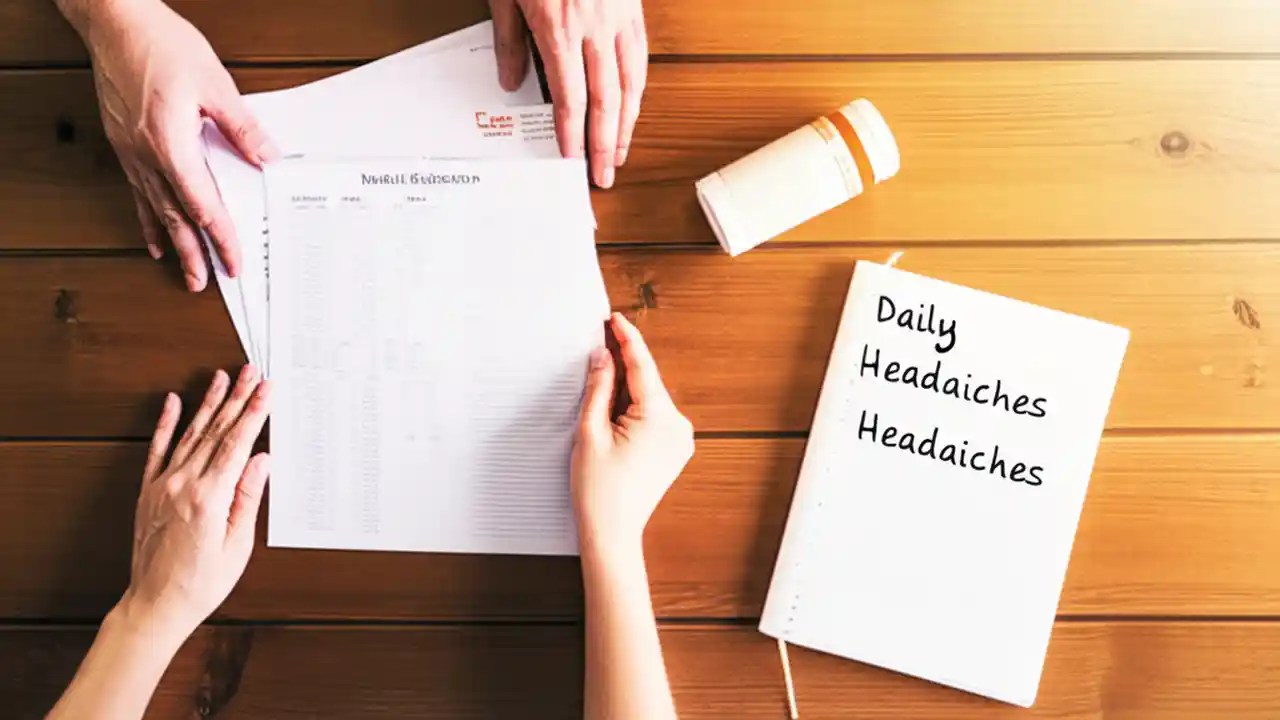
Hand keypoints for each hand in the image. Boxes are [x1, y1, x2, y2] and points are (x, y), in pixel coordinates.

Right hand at [73, 0, 276, 289]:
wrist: (116, 21)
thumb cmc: (161, 44)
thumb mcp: (215, 84)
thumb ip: (242, 127)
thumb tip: (267, 158)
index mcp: (171, 145)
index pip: (203, 206)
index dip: (222, 238)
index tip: (236, 262)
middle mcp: (146, 155)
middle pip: (174, 216)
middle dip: (193, 253)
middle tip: (205, 283)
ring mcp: (131, 151)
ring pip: (153, 208)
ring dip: (171, 242)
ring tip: (182, 270)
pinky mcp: (124, 142)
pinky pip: (137, 190)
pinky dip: (147, 216)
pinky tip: (151, 235)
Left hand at [120, 366, 270, 640]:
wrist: (155, 604)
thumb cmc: (201, 584)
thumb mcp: (237, 545)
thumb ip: (247, 498)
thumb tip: (260, 461)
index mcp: (209, 498)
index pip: (237, 444)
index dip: (254, 413)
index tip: (266, 390)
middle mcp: (182, 485)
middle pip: (216, 432)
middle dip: (236, 399)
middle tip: (250, 372)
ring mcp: (162, 486)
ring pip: (190, 435)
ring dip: (208, 404)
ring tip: (221, 378)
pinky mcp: (148, 492)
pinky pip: (157, 451)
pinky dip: (165, 425)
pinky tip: (173, 403)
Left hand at [488, 0, 647, 188]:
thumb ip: (508, 37)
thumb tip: (510, 82)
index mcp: (559, 25)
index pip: (569, 97)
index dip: (573, 134)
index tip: (571, 159)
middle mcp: (594, 26)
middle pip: (605, 99)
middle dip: (605, 144)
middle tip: (603, 174)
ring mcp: (618, 17)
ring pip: (630, 83)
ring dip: (627, 125)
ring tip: (620, 153)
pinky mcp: (633, 8)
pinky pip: (641, 56)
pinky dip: (638, 89)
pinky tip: (632, 108)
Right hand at [572, 313, 693, 554]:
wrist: (613, 533)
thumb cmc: (599, 491)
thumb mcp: (590, 432)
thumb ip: (599, 388)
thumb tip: (603, 356)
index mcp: (659, 418)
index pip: (642, 366)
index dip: (627, 339)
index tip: (614, 318)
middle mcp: (678, 426)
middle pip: (647, 382)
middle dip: (622, 366)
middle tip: (595, 349)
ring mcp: (681, 439)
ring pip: (650, 398)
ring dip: (626, 390)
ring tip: (598, 400)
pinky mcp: (676, 449)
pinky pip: (655, 416)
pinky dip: (635, 408)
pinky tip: (613, 414)